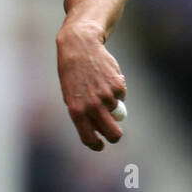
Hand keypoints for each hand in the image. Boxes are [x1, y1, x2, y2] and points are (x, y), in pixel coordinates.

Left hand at [56, 23, 126, 151]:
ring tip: (99, 85)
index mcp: (76, 111)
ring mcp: (106, 96)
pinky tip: (106, 76)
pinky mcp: (117, 85)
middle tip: (114, 132)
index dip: (96, 145)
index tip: (100, 145)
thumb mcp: (71, 94)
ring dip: (111, 103)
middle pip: (112, 133)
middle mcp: (92, 106)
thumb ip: (83, 112)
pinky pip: (121, 95)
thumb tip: (99, 129)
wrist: (80, 46)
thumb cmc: (72, 72)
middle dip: (115, 136)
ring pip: (116, 111)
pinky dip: (116, 89)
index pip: (89, 138)